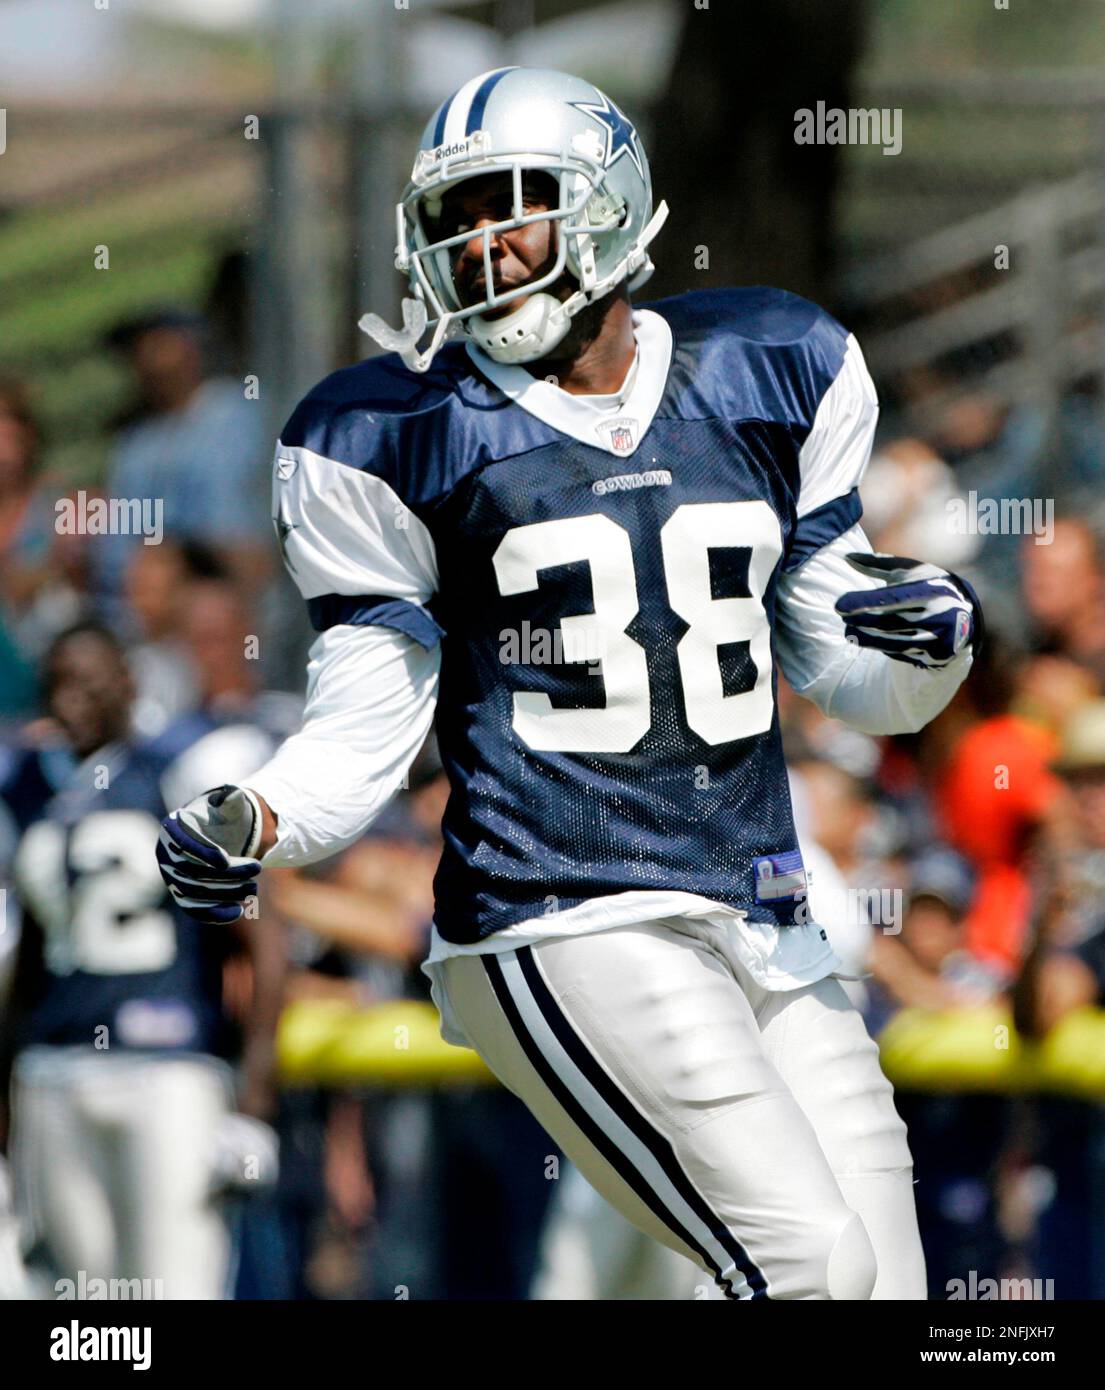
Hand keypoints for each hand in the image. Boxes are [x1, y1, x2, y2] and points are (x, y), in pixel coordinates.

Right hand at [157, 785, 262, 923]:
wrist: (222, 832)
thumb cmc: (225, 814)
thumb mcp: (229, 802)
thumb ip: (230, 799)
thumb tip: (232, 796)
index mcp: (172, 828)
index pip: (182, 844)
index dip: (202, 853)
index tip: (225, 860)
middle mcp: (166, 855)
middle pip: (192, 871)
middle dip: (227, 874)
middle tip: (258, 868)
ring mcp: (172, 878)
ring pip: (196, 893)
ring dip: (226, 893)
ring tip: (254, 888)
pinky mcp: (183, 896)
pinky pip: (195, 909)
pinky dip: (214, 914)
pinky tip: (238, 911)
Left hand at [834, 552, 980, 668]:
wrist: (964, 614)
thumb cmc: (927, 585)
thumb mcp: (908, 570)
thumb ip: (876, 565)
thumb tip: (845, 557)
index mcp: (929, 588)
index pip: (892, 598)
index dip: (865, 603)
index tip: (840, 605)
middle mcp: (936, 612)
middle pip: (892, 622)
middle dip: (863, 621)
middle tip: (843, 618)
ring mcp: (938, 635)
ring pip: (895, 641)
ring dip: (869, 638)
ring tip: (849, 631)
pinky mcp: (937, 653)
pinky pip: (905, 653)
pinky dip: (886, 648)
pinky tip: (872, 640)